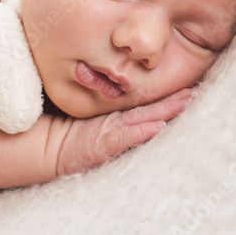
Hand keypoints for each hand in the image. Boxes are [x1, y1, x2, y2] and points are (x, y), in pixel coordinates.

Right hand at [50, 88, 193, 176]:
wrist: (41, 147)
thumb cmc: (64, 133)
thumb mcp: (89, 121)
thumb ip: (113, 115)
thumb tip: (141, 109)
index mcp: (114, 117)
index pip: (144, 104)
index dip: (165, 96)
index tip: (188, 87)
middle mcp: (113, 121)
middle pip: (148, 108)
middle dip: (172, 101)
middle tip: (194, 90)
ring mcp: (107, 130)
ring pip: (142, 117)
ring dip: (165, 110)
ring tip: (186, 101)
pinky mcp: (101, 145)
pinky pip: (125, 137)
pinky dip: (142, 131)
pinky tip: (159, 126)